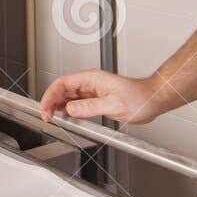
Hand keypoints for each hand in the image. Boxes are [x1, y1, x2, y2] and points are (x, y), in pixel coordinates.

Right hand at [39, 70, 166, 124]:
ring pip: (67, 96)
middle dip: (50, 101)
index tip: (44, 107)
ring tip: (52, 118)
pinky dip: (67, 110)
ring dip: (57, 106)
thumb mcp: (113, 105)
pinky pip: (76, 103)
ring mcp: (92, 91)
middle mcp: (91, 83)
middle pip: (62, 89)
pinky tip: (64, 117)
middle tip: (46, 116)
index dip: (50, 94)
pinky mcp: (96, 100)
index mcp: (92, 79)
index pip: (63, 83)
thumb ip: (90, 107)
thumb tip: (71, 109)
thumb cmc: (139, 98)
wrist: (151, 100)